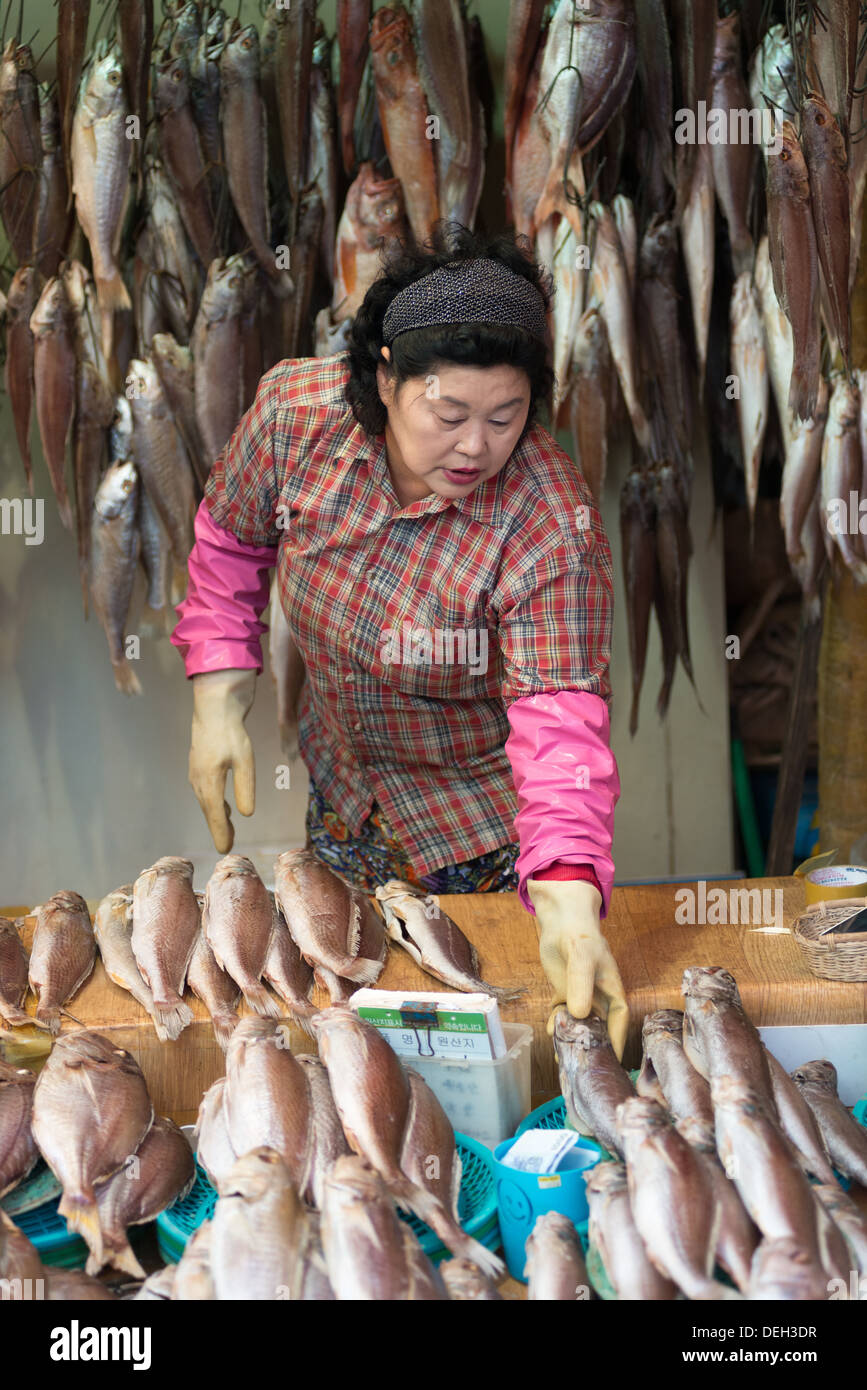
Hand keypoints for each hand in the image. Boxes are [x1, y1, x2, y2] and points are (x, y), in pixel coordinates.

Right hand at [189, 669, 256, 852]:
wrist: (214, 706)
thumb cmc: (231, 731)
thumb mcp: (245, 760)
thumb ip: (245, 788)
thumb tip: (246, 814)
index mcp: (209, 782)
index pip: (216, 815)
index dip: (221, 833)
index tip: (225, 849)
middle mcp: (198, 780)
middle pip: (209, 811)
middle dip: (218, 828)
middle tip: (227, 845)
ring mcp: (196, 772)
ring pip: (206, 801)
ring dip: (216, 815)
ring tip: (227, 828)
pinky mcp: (198, 765)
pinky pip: (205, 791)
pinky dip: (213, 802)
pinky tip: (223, 804)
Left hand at [527, 877, 628, 1059]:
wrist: (560, 921)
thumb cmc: (579, 935)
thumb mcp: (582, 958)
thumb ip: (581, 985)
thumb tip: (580, 1015)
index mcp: (612, 990)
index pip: (618, 1021)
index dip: (616, 1041)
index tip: (612, 1062)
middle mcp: (598, 997)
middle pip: (597, 1028)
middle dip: (590, 1046)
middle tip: (582, 1065)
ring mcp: (580, 997)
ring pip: (578, 1024)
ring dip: (570, 1038)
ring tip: (561, 1055)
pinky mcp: (564, 994)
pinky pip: (562, 1015)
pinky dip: (557, 1024)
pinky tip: (550, 1030)